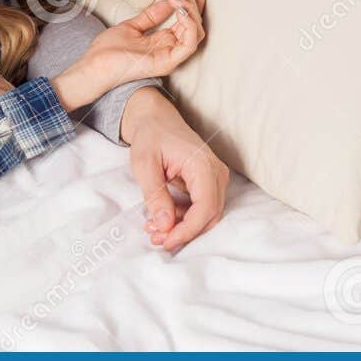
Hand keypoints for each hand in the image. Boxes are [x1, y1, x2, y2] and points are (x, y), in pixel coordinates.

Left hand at [51, 0, 206, 110]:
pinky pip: (189, 45)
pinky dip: (189, 26)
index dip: (193, 1)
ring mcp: (170, 57)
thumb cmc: (108, 51)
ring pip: (196, 33)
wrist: (93, 66)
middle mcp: (170, 49)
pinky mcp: (167, 62)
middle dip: (192, 1)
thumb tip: (169, 1)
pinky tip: (180, 12)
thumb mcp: (132, 26)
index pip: (187, 20)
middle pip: (195, 24)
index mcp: (164, 41)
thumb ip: (152, 16)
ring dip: (192, 11)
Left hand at [121, 88, 228, 250]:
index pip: (205, 208)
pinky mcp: (210, 182)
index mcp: (202, 165)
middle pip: (210, 215)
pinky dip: (185, 218)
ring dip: (184, 227)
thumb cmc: (150, 137)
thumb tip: (165, 225)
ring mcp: (216, 177)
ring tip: (154, 229)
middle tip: (156, 239)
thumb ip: (155, 195)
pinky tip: (163, 218)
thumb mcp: (144, 165)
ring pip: (208, 215)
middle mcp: (216, 172)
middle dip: (184, 232)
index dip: (187, 230)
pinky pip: (204, 207)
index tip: (165, 241)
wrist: (156, 119)